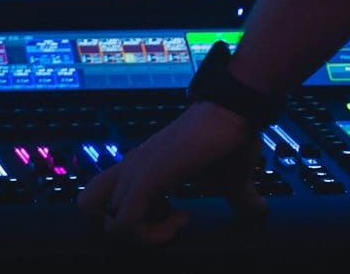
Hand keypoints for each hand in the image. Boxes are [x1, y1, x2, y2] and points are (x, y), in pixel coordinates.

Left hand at [77, 100, 266, 244]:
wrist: (234, 113)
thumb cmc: (232, 139)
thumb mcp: (232, 179)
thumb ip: (240, 197)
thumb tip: (260, 212)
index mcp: (143, 165)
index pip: (103, 195)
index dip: (132, 216)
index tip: (173, 214)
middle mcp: (131, 168)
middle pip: (88, 204)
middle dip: (123, 226)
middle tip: (159, 220)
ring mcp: (135, 173)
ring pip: (108, 224)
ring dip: (144, 236)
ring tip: (177, 220)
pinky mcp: (145, 180)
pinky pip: (126, 225)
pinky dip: (153, 235)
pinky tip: (183, 217)